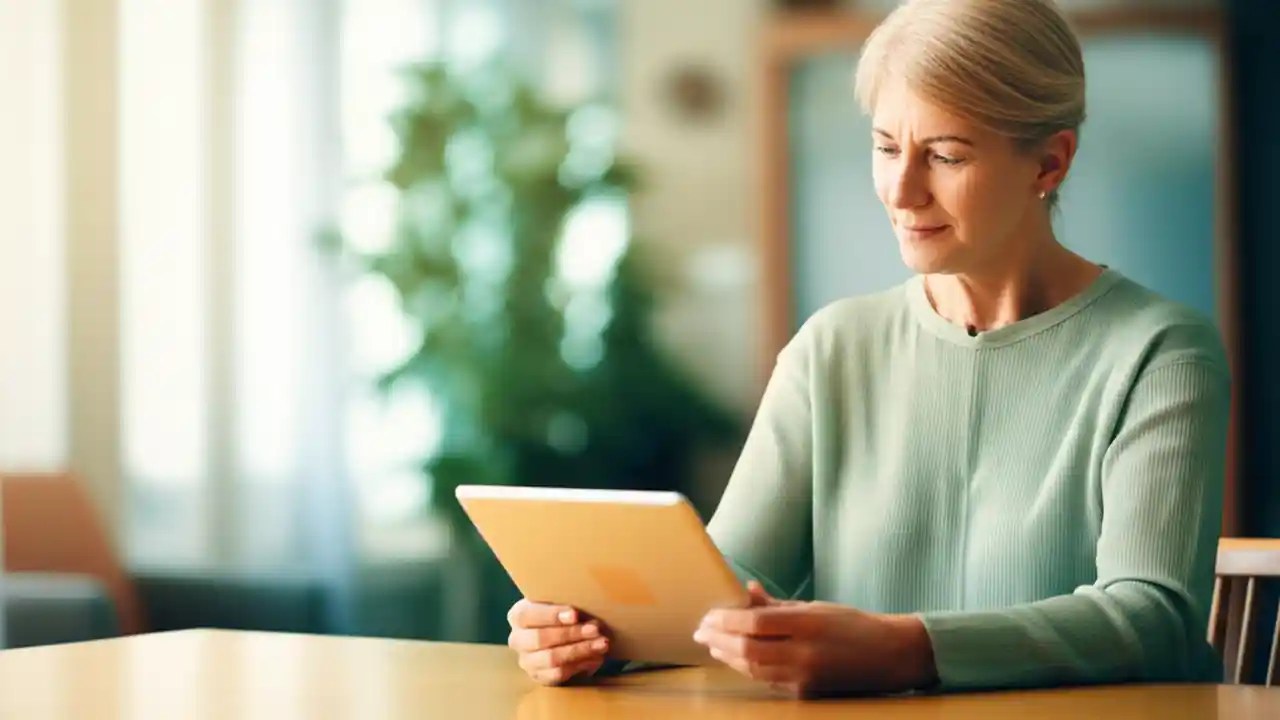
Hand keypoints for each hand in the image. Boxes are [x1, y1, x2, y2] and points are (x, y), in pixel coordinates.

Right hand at [507, 599, 610, 685]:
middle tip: (595, 629)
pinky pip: (558, 674)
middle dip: (571, 633)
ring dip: (580, 650)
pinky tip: (595, 657)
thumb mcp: (560, 603)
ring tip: (601, 644)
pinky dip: (579, 665)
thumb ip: (568, 606)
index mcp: (518, 615)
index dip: (551, 615)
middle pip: (540, 638)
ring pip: (551, 658)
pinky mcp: (539, 677)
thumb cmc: (562, 614)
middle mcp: (517, 639)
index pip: (528, 615)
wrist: (559, 634)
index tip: (574, 615)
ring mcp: (527, 661)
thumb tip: (590, 617)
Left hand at [692, 581, 936, 696]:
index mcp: (809, 624)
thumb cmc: (853, 624)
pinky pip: (768, 680)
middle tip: (701, 631)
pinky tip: (736, 658)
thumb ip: (778, 603)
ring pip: (754, 669)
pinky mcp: (806, 693)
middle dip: (719, 640)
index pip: (756, 622)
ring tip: (712, 644)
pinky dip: (747, 668)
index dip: (727, 620)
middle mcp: (805, 652)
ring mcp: (806, 676)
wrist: (890, 656)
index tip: (709, 615)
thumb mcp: (816, 606)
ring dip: (728, 656)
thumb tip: (746, 591)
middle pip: (748, 649)